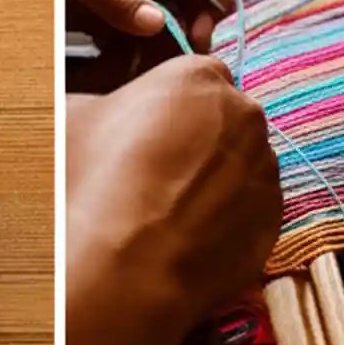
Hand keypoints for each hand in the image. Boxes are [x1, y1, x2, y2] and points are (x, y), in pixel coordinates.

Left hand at [66, 0, 233, 92]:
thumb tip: (155, 23)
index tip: (217, 5)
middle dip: (202, 16)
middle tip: (195, 48)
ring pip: (170, 13)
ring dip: (175, 40)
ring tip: (169, 66)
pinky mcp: (106, 13)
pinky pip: (137, 34)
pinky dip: (142, 53)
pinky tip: (137, 72)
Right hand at [68, 55, 280, 327]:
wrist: (122, 268)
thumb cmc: (92, 182)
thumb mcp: (70, 119)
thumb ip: (101, 104)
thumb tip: (99, 113)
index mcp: (197, 77)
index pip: (194, 76)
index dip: (168, 104)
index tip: (144, 129)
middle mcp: (244, 116)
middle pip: (224, 118)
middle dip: (196, 138)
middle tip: (152, 172)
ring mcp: (264, 170)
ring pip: (240, 164)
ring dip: (214, 179)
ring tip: (167, 212)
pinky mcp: (273, 220)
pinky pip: (249, 209)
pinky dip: (225, 219)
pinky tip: (185, 238)